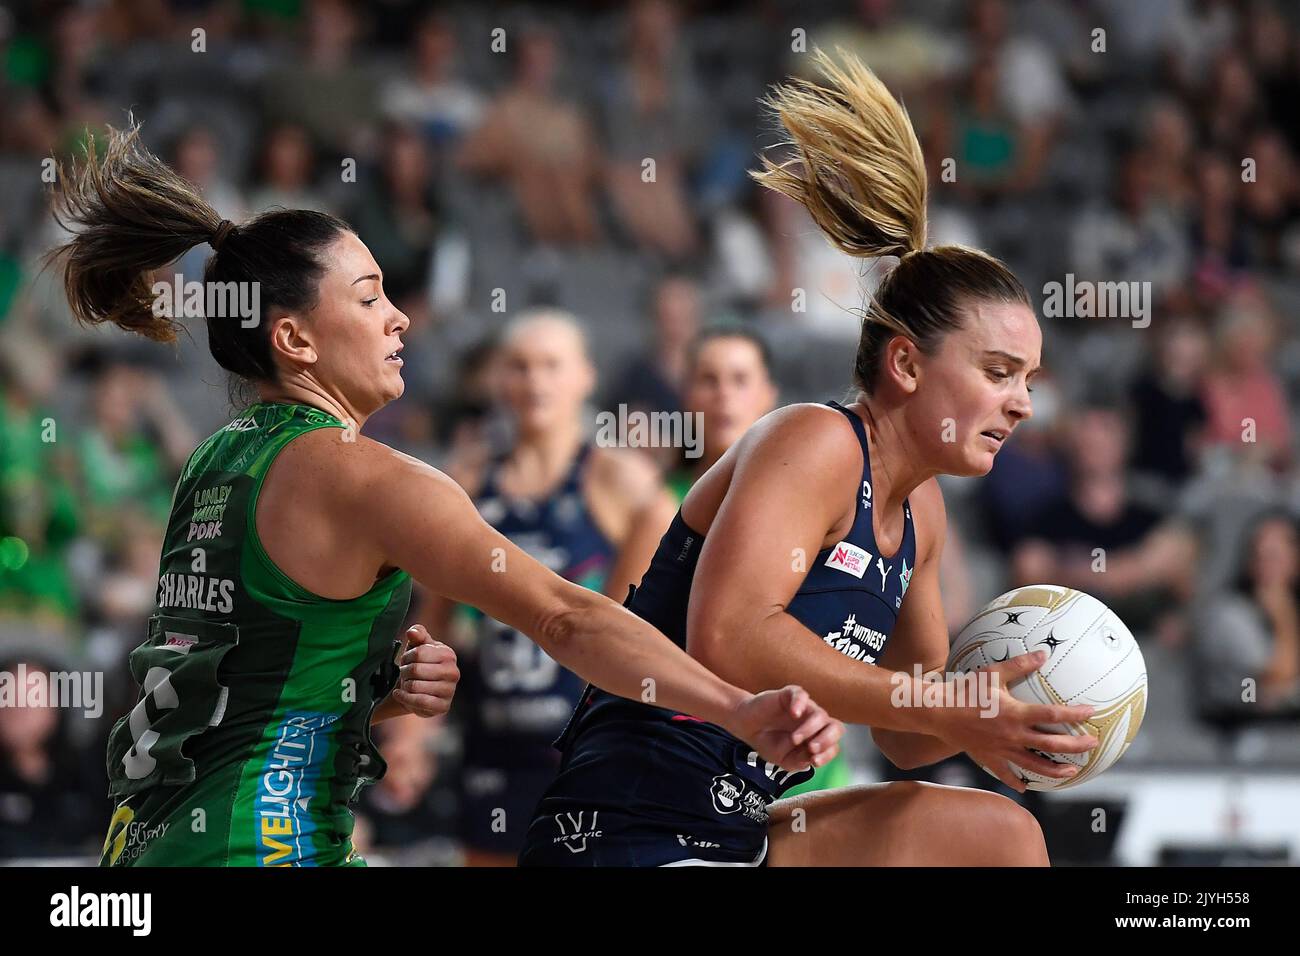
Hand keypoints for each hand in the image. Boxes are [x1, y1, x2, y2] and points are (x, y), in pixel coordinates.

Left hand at [389, 624, 459, 717]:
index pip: (419, 653)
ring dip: (404, 685)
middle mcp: (453, 672)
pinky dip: (404, 698)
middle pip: (416, 670)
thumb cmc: (419, 663)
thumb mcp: (417, 645)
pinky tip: (400, 694)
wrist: (420, 688)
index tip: (405, 660)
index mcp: (448, 655)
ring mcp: (450, 691)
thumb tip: (413, 632)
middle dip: (404, 672)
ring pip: (416, 687)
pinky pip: (419, 702)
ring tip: (405, 683)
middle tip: (404, 673)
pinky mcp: (443, 707)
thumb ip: (417, 633)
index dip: (406, 657)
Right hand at [726, 685, 843, 772]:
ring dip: (809, 729)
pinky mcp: (790, 695)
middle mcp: (815, 723)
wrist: (748, 727)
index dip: (827, 754)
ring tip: (794, 739)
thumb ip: (800, 761)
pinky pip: (801, 695)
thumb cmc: (769, 742)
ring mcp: (804, 708)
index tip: (814, 761)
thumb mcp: (784, 760)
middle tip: (812, 749)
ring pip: (820, 714)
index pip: (833, 745)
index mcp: (816, 739)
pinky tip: (794, 713)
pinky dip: (800, 703)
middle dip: (827, 740)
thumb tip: (813, 757)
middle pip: (836, 727)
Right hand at [927, 650, 1098, 792]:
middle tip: (1092, 744)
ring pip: (1034, 765)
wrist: (938, 712)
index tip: (1091, 712)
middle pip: (1051, 745)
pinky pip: (1005, 773)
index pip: (1052, 715)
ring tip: (1071, 771)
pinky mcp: (988, 757)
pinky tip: (1025, 786)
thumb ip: (1019, 665)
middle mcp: (1013, 734)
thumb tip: (1043, 654)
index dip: (1074, 714)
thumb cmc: (965, 690)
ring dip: (1055, 770)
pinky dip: (1017, 781)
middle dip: (1075, 746)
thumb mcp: (992, 673)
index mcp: (1016, 713)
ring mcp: (1001, 749)